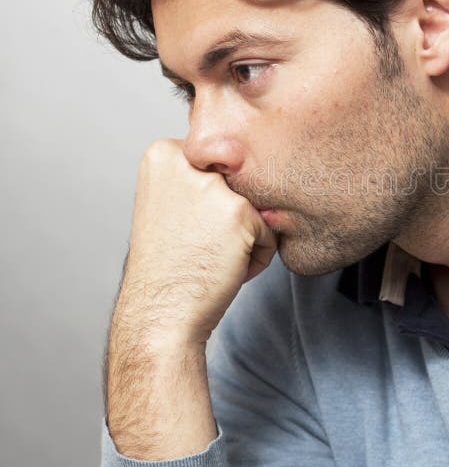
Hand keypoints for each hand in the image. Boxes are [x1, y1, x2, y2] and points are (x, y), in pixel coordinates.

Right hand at [114, 138, 276, 345]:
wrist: (161, 313)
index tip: (185, 229)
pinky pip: (270, 230)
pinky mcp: (239, 212)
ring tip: (211, 256)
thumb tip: (257, 166)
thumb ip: (200, 177)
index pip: (219, 166)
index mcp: (164, 153)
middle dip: (228, 217)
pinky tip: (225, 267)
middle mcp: (186, 161)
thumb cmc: (170, 265)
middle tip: (198, 245)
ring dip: (245, 235)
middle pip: (240, 182)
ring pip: (257, 204)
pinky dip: (257, 254)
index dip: (209, 204)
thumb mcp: (169, 202)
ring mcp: (213, 186)